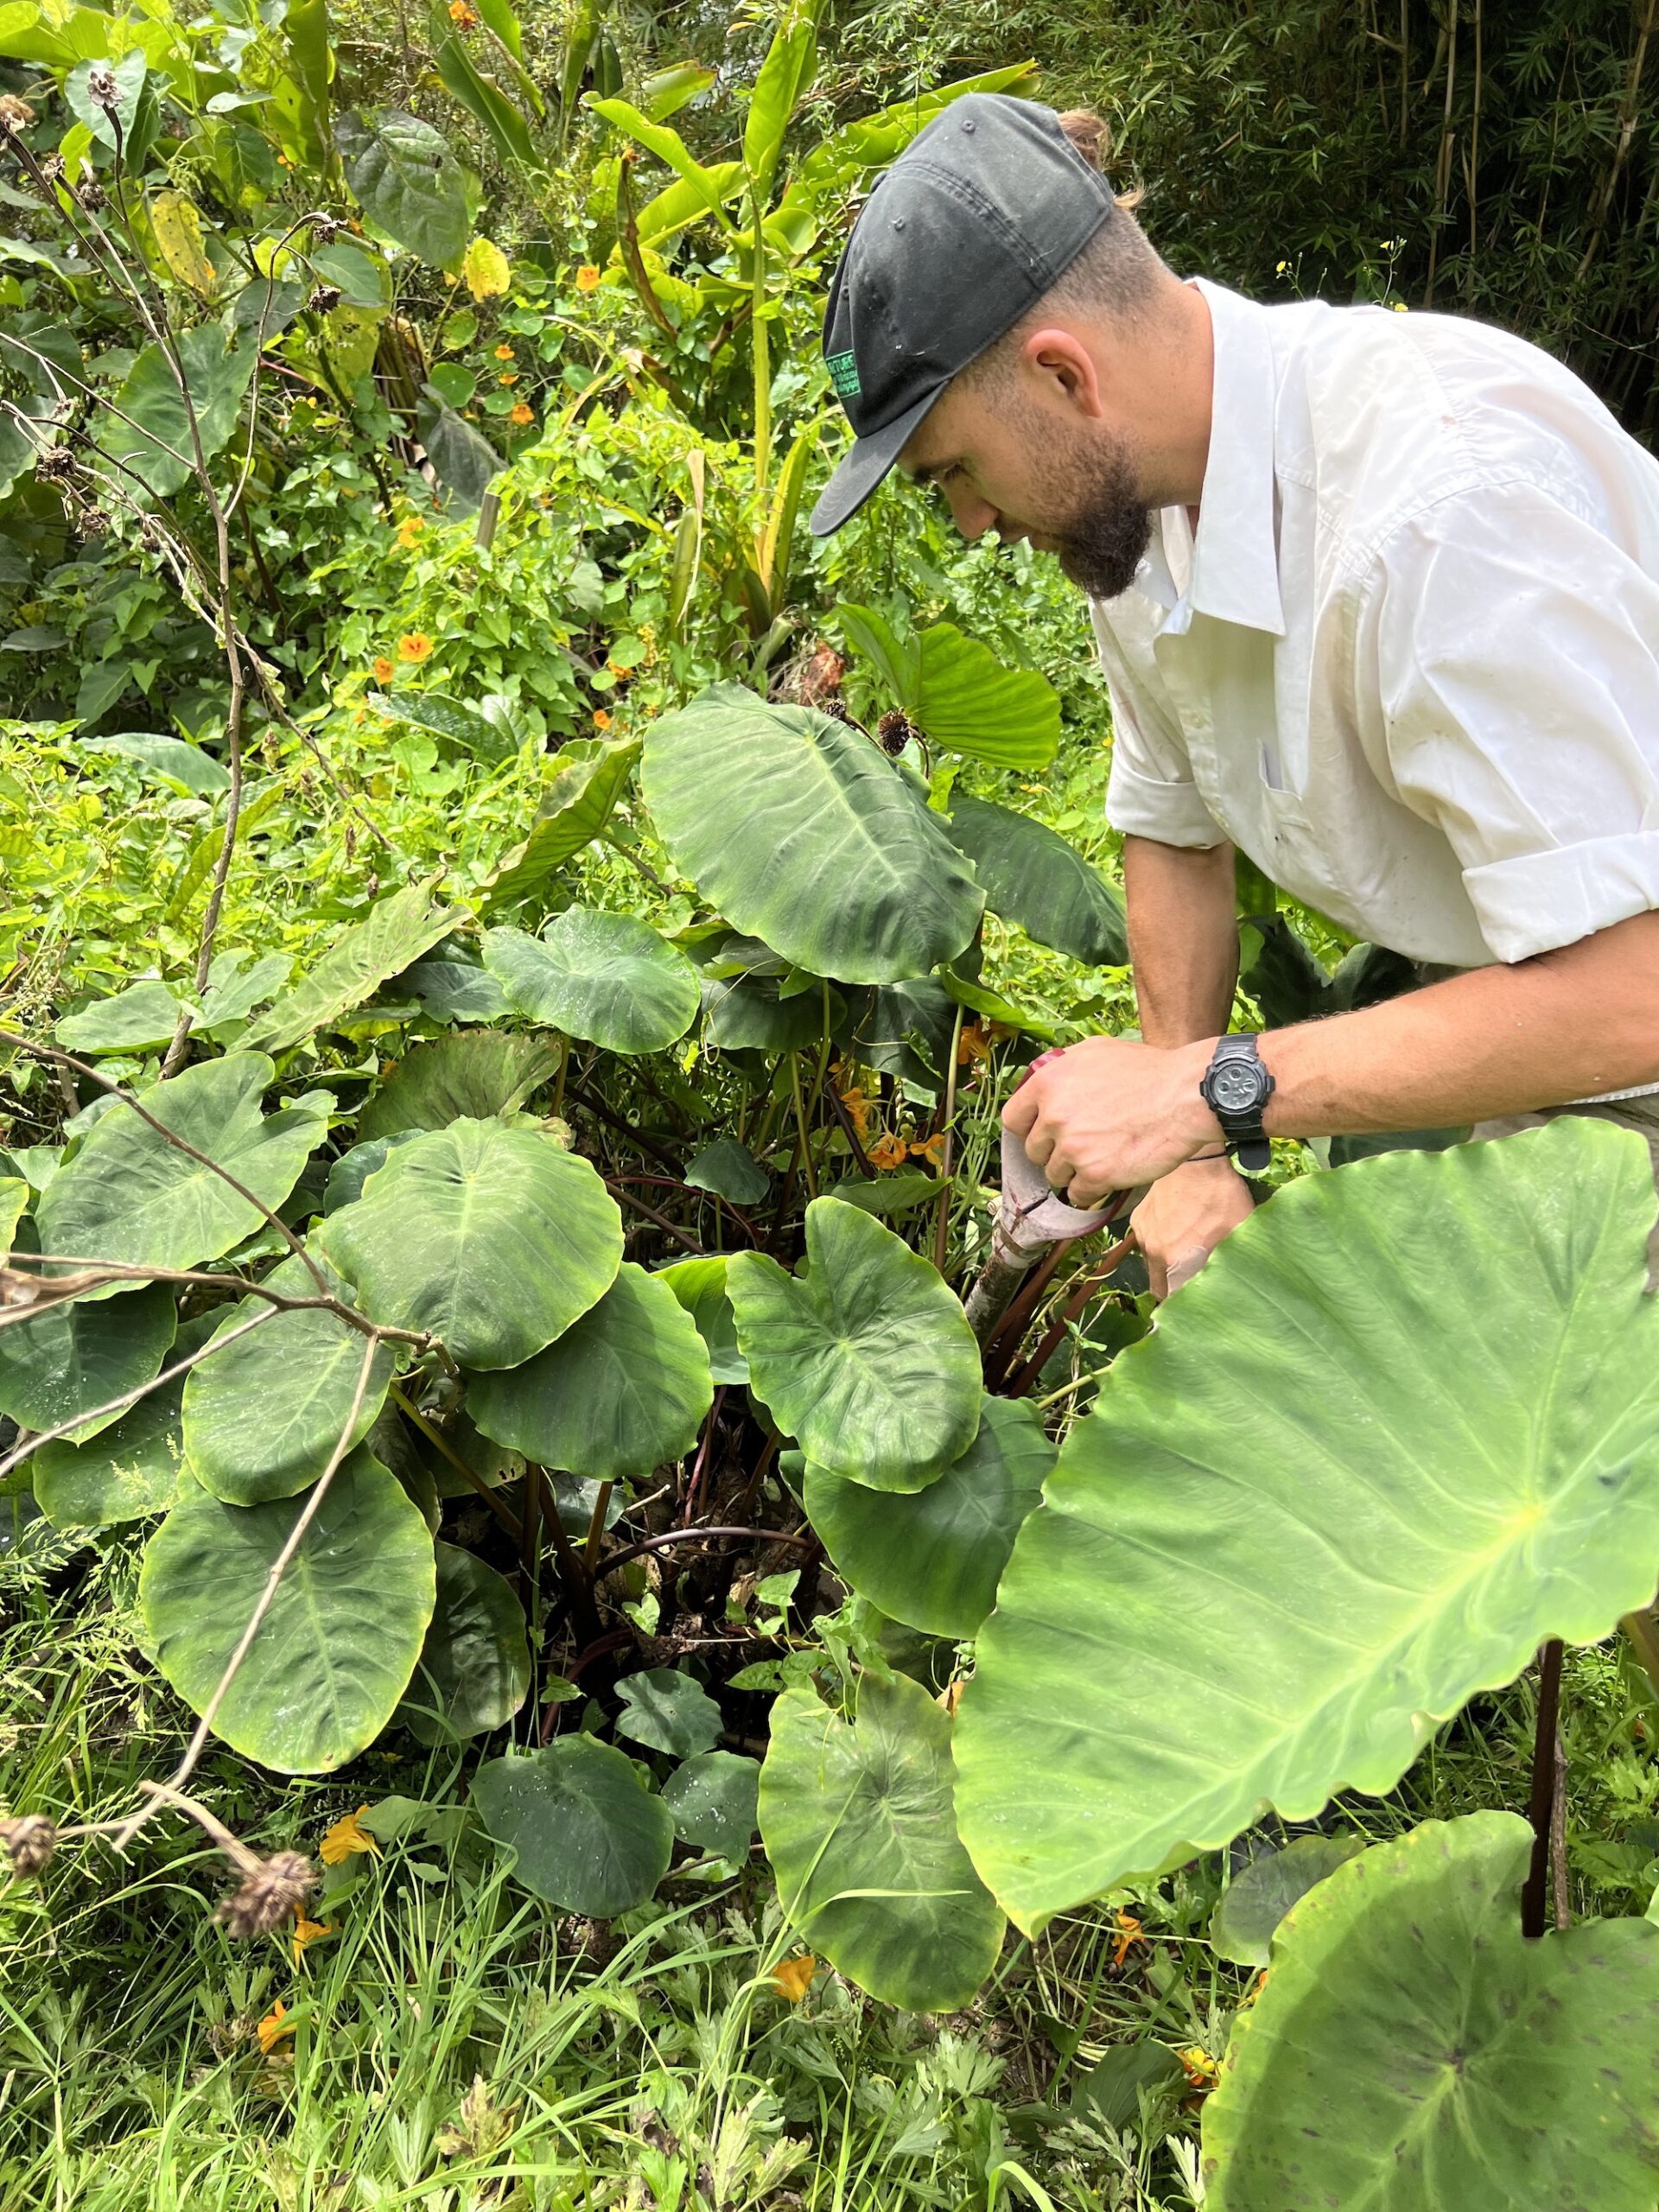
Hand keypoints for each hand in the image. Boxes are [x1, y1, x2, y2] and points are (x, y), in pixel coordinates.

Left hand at [1002, 1034, 1220, 1205]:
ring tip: (1102, 1158)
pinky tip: (1109, 1176)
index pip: (1013, 1119)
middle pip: (1034, 1151)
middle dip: (1054, 1152)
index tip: (1044, 1134)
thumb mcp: (1096, 1052)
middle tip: (1082, 1146)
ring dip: (1074, 1173)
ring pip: (1055, 1175)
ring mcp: (1073, 1147)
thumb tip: (1048, 1087)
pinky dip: (1090, 1191)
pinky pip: (1077, 1194)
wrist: (1186, 1095)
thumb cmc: (1148, 1070)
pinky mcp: (1095, 1174)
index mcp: (1048, 1083)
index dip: (1029, 1129)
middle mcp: (1053, 1116)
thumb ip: (1064, 1070)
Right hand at [1130, 1155, 1255, 1298]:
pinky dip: (1160, 1244)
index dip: (1189, 1305)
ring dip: (1167, 1267)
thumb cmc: (1221, 1195)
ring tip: (1187, 1254)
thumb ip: (1234, 1261)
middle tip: (1195, 1283)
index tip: (1201, 1302)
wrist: (1197, 1160)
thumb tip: (1243, 1284)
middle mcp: (1154, 1254)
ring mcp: (1144, 1236)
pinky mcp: (1138, 1220)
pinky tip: (1177, 1232)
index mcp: (1177, 1262)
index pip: (1177, 1300)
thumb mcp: (1238, 1231)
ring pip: (1153, 1266)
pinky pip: (1147, 1243)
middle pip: (1161, 1288)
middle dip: (1176, 1290)